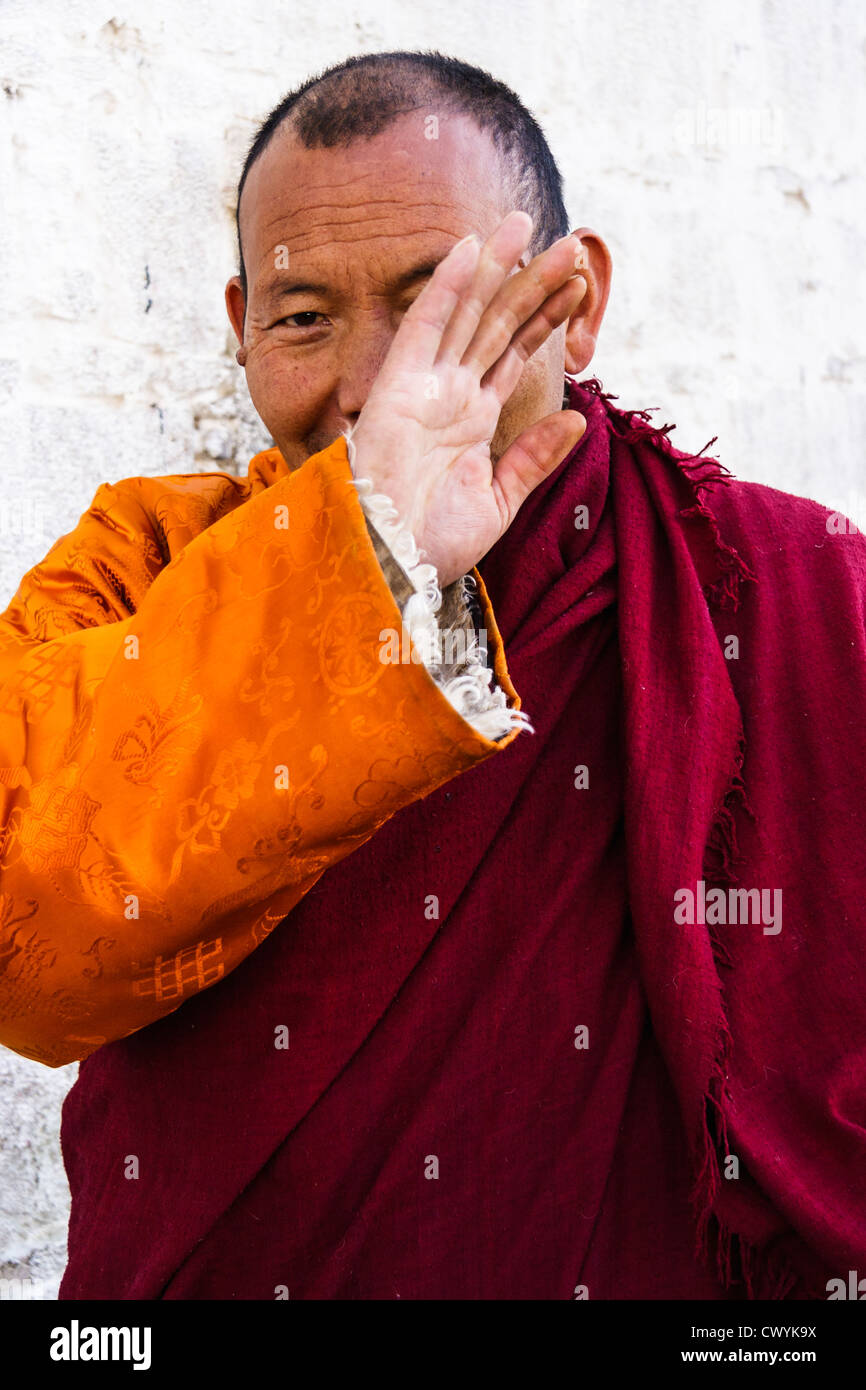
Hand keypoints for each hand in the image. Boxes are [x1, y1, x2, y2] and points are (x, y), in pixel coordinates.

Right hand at [347, 210, 587, 585]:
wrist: (392, 564)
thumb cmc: (434, 543)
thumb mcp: (499, 500)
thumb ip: (534, 458)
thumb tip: (578, 419)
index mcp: (473, 419)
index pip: (515, 354)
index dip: (546, 318)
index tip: (578, 285)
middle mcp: (451, 394)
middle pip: (499, 325)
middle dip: (532, 282)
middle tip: (566, 242)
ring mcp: (425, 386)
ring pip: (469, 315)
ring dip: (499, 270)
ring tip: (529, 225)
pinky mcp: (398, 386)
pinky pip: (424, 325)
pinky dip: (445, 286)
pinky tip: (470, 249)